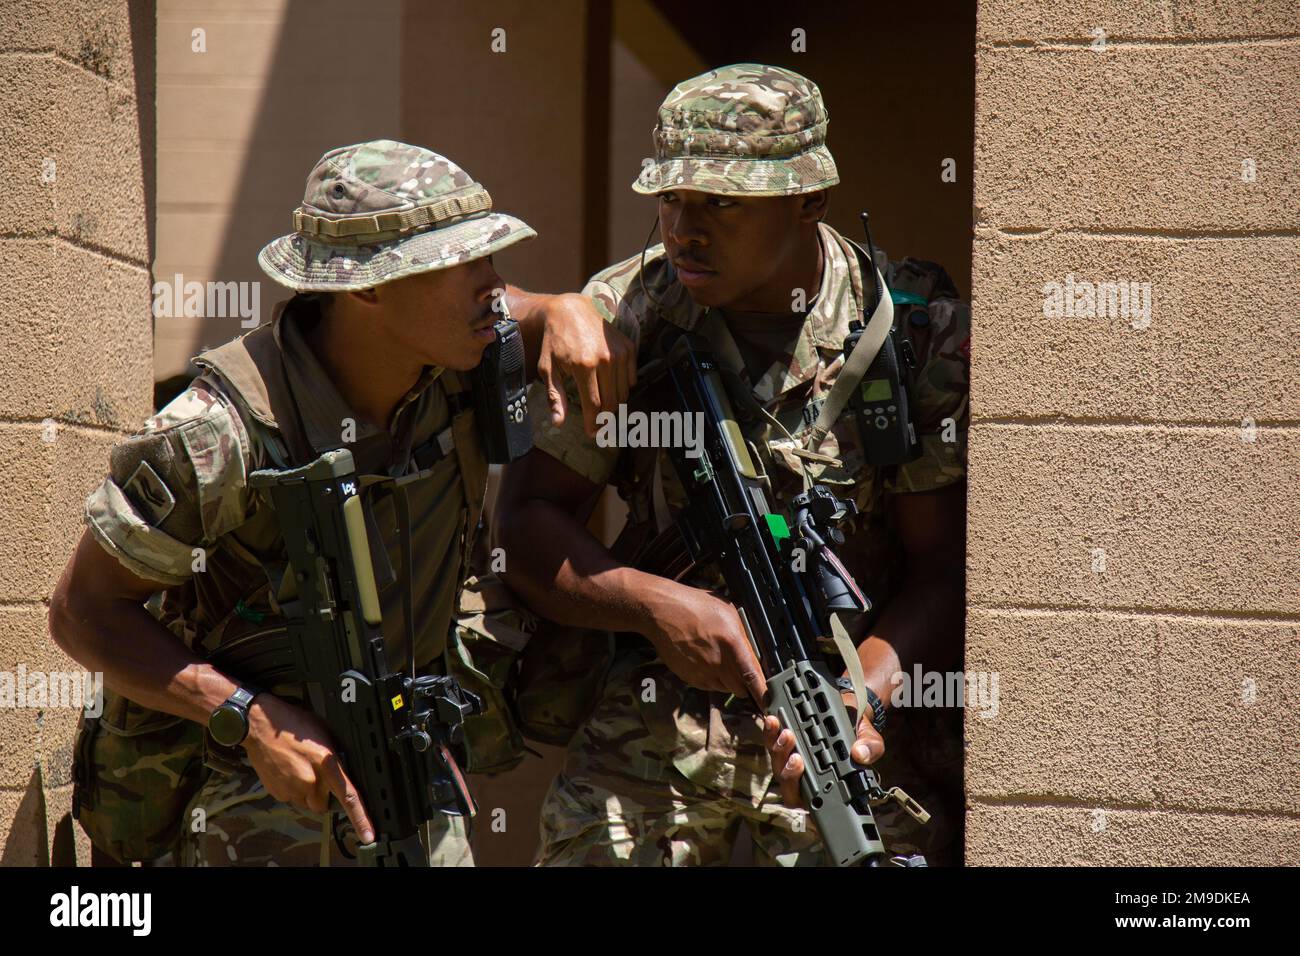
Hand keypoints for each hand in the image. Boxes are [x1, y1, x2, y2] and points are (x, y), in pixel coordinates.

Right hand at [242, 693, 374, 844]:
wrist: (261, 726)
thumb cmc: (294, 725)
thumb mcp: (325, 735)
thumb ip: (336, 759)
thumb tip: (344, 774)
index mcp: (327, 763)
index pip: (349, 796)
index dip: (361, 818)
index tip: (368, 835)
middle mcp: (310, 780)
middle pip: (324, 804)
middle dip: (323, 794)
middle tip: (316, 774)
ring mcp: (292, 788)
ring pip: (307, 803)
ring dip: (307, 792)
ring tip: (300, 768)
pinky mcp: (277, 792)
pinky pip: (292, 798)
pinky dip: (293, 789)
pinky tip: (288, 771)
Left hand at [536, 292, 636, 435]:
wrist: (571, 309)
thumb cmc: (555, 340)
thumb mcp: (548, 367)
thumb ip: (555, 396)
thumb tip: (558, 423)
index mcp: (584, 366)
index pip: (594, 405)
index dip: (594, 423)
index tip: (592, 434)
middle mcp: (605, 360)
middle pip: (611, 402)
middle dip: (605, 418)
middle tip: (598, 426)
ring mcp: (619, 353)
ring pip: (623, 393)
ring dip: (614, 404)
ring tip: (602, 408)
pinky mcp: (628, 347)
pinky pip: (631, 379)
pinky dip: (623, 387)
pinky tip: (610, 387)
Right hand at [645, 586, 766, 701]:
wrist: (662, 612)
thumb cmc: (694, 606)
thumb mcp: (728, 612)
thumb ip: (743, 636)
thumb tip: (753, 653)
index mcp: (731, 643)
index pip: (753, 676)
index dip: (763, 692)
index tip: (769, 701)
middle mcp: (718, 662)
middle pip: (740, 688)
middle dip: (745, 684)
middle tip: (742, 672)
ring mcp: (702, 672)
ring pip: (724, 688)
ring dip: (728, 681)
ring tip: (719, 659)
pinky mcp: (689, 677)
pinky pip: (708, 686)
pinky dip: (712, 679)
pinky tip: (706, 661)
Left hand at [762, 693, 884, 808]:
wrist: (846, 710)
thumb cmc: (856, 733)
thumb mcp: (869, 738)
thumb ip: (870, 747)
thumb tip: (860, 755)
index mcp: (828, 787)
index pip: (814, 804)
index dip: (808, 802)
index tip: (811, 792)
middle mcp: (806, 778)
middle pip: (789, 786)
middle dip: (790, 774)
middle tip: (797, 758)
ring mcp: (791, 761)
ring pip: (778, 764)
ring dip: (779, 750)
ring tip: (787, 734)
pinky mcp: (781, 743)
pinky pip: (771, 742)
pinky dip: (770, 732)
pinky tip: (773, 721)